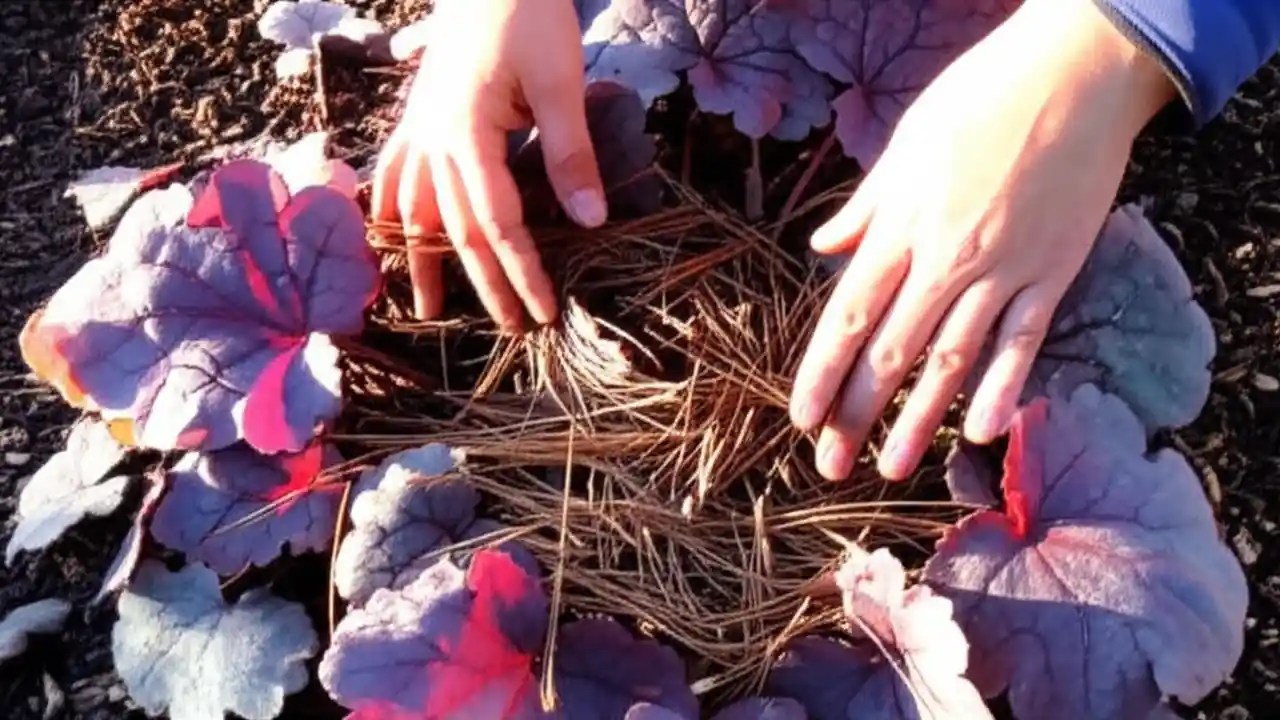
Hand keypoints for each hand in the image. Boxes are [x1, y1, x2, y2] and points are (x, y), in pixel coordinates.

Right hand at [373, 0, 605, 326]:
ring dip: (422, 260)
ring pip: (412, 208)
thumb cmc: (529, 14)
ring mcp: (418, 127)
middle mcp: (433, 139)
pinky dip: (389, 210)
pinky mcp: (417, 114)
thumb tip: (590, 221)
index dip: (522, 272)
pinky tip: (389, 235)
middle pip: (458, 227)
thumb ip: (570, 154)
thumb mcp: (560, 81)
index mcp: (466, 134)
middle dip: (483, 283)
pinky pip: (394, 173)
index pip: (498, 223)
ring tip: (428, 307)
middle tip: (509, 327)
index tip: (543, 311)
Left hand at [788, 0, 1176, 480]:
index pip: (847, 318)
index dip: (821, 376)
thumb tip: (824, 247)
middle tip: (832, 466)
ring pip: (952, 362)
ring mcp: (1003, 270)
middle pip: (890, 353)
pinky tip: (983, 434)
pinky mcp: (1053, 273)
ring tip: (892, 470)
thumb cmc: (983, 98)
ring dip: (919, 422)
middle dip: (856, 415)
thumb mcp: (906, 145)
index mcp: (901, 227)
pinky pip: (1023, 341)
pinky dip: (1003, 388)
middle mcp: (945, 259)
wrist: (1077, 73)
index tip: (802, 419)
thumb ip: (866, 207)